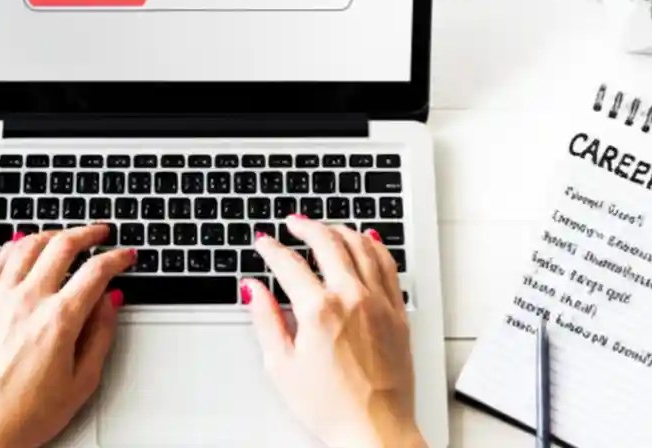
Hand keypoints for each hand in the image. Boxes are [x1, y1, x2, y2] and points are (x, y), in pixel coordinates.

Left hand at [0, 225, 134, 447]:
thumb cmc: (26, 415)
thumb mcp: (82, 382)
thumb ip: (100, 335)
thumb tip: (108, 303)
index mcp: (59, 320)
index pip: (96, 271)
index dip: (117, 258)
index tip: (125, 255)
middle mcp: (28, 302)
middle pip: (62, 245)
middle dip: (88, 233)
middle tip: (99, 233)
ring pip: (27, 246)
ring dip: (52, 234)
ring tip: (64, 236)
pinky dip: (14, 247)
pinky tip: (23, 246)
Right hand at [243, 216, 425, 447]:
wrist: (374, 431)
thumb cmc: (331, 407)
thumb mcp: (282, 366)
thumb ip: (265, 320)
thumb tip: (253, 289)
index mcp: (319, 310)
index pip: (288, 263)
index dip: (271, 248)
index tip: (264, 243)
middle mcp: (352, 298)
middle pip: (327, 242)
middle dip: (305, 226)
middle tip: (293, 224)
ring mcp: (379, 303)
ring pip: (360, 246)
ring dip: (339, 229)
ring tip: (325, 228)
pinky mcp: (397, 313)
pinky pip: (388, 265)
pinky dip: (374, 246)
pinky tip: (366, 240)